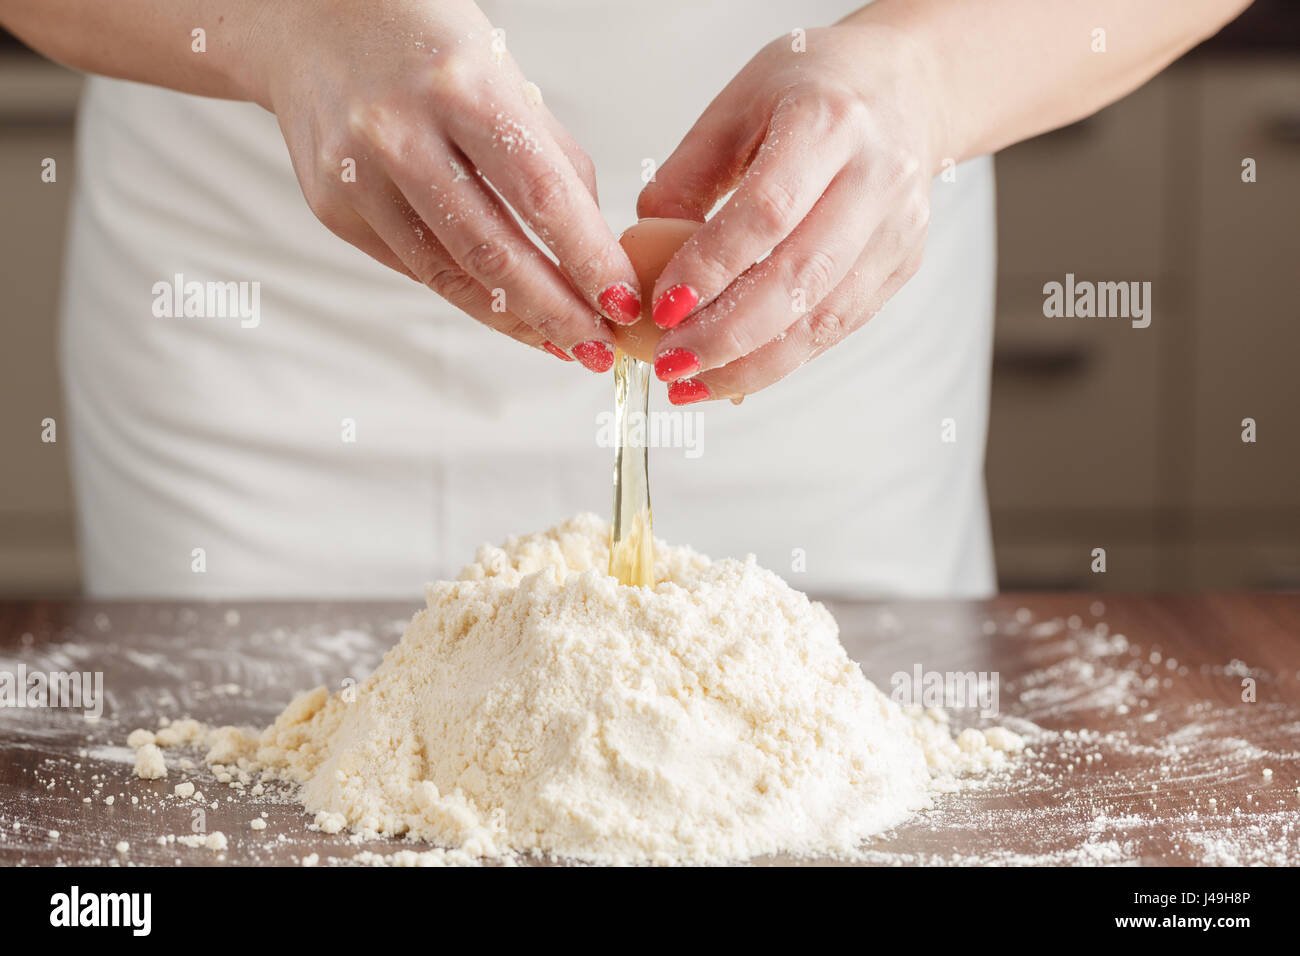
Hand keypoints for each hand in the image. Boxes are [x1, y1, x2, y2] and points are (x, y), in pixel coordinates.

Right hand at [245, 0, 640, 370]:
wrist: (310, 21)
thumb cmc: (423, 42)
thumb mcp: (503, 73)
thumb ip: (553, 157)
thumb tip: (596, 248)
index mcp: (461, 86)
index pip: (542, 195)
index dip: (589, 260)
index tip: (624, 302)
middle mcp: (399, 131)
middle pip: (493, 253)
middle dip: (557, 313)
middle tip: (597, 346)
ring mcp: (357, 174)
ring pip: (450, 276)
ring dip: (515, 320)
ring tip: (560, 341)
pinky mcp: (332, 207)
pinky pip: (415, 267)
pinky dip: (467, 296)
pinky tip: (505, 309)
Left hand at [636, 22, 948, 401]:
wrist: (906, 87)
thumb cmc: (811, 89)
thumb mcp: (737, 106)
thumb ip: (685, 177)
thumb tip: (639, 257)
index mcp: (828, 122)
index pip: (767, 211)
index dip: (712, 267)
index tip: (661, 308)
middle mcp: (877, 176)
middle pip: (800, 276)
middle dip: (727, 333)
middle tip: (670, 363)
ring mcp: (898, 227)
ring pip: (826, 317)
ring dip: (753, 363)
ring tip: (693, 383)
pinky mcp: (903, 263)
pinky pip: (840, 326)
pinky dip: (784, 358)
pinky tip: (735, 373)